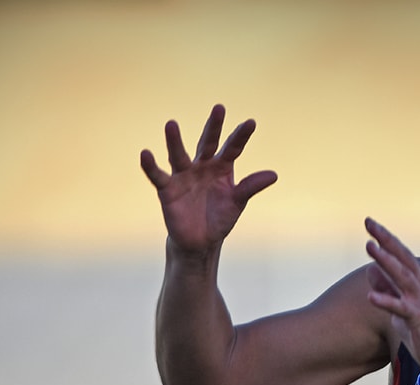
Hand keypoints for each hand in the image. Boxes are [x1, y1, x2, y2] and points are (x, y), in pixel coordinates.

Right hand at [140, 104, 276, 254]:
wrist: (200, 241)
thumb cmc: (219, 217)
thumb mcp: (237, 201)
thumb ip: (251, 187)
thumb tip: (274, 175)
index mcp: (221, 167)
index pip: (232, 148)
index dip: (241, 136)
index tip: (251, 122)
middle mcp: (202, 166)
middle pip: (208, 143)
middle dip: (214, 128)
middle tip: (219, 108)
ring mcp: (184, 176)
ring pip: (179, 155)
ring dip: (174, 141)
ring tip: (171, 124)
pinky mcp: (168, 189)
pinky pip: (158, 175)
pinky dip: (151, 166)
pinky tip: (146, 154)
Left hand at [365, 218, 419, 379]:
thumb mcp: (402, 309)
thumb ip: (388, 290)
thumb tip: (371, 270)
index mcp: (419, 284)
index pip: (402, 256)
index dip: (386, 239)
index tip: (370, 223)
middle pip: (403, 258)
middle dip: (386, 240)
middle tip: (369, 222)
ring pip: (403, 277)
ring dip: (386, 261)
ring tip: (370, 247)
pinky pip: (402, 308)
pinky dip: (387, 301)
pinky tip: (371, 297)